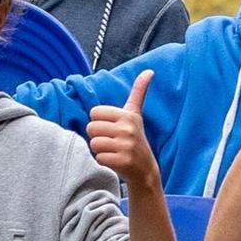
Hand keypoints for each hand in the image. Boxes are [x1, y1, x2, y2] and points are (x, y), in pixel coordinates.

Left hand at [87, 70, 161, 194]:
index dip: (100, 122)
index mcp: (128, 115)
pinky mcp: (123, 161)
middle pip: (91, 128)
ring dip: (100, 149)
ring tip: (113, 151)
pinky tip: (115, 161)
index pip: (94, 112)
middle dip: (98, 136)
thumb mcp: (136, 114)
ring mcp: (126, 146)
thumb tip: (149, 70)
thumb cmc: (135, 139)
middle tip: (112, 141)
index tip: (112, 128)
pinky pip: (98, 158)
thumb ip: (139, 91)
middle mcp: (128, 129)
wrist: (145, 169)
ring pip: (93, 143)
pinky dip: (104, 161)